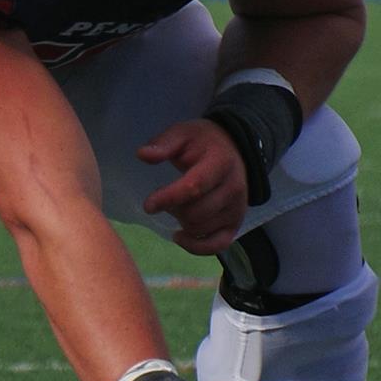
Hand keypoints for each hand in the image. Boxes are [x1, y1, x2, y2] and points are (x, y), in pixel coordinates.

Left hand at [138, 119, 247, 255]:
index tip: (148, 205)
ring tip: (176, 208)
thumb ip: (163, 144)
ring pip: (201, 229)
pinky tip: (180, 236)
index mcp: (221, 163)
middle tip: (165, 200)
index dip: (169, 198)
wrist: (234, 150)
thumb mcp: (182, 133)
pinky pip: (216, 246)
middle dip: (173, 209)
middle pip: (196, 213)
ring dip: (182, 223)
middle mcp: (234, 188)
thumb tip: (143, 155)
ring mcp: (237, 209)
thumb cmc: (203, 143)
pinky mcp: (236, 224)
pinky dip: (196, 247)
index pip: (194, 187)